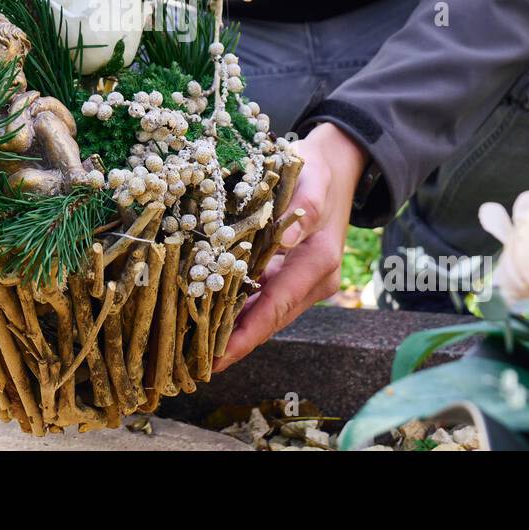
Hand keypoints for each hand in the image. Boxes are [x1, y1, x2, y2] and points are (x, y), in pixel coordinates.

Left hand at [214, 122, 367, 371]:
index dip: (248, 333)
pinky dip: (239, 308)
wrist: (334, 164)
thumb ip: (303, 207)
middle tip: (194, 364)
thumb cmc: (318, 169)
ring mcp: (303, 279)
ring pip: (265, 312)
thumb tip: (290, 236)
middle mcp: (314, 278)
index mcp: (320, 260)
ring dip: (234, 330)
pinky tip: (208, 318)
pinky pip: (264, 297)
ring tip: (194, 350)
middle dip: (235, 343)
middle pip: (270, 318)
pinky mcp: (292, 273)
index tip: (220, 356)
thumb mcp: (312, 179)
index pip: (279, 304)